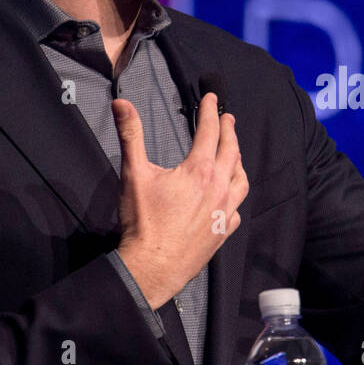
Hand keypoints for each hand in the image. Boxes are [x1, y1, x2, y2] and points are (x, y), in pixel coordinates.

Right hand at [112, 93, 248, 307]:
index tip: (211, 98)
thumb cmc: (143, 221)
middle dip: (229, 131)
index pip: (210, 132)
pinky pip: (237, 207)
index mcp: (200, 170)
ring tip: (234, 152)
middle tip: (228, 118)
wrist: (153, 266)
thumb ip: (131, 135)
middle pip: (231, 151)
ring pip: (241, 178)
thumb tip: (122, 103)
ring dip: (238, 161)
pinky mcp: (224, 230)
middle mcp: (219, 187)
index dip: (210, 112)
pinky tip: (231, 193)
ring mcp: (225, 210)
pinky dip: (236, 193)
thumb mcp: (134, 173)